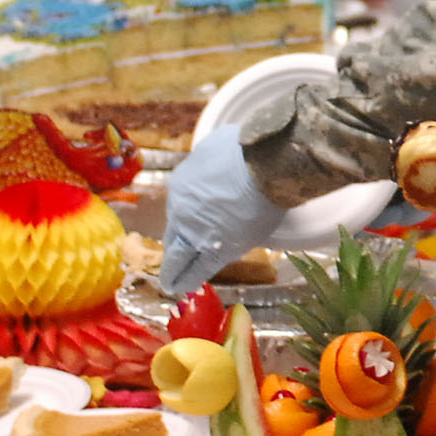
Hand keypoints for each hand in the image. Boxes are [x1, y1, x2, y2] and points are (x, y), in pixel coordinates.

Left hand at [161, 123, 290, 290]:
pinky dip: (189, 279)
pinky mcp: (221, 248)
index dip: (182, 223)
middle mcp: (182, 212)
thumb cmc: (246, 150)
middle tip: (170, 265)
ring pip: (181, 257)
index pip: (178, 211)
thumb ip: (211, 162)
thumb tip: (217, 161)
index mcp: (181, 187)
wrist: (264, 167)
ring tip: (175, 283)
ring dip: (176, 271)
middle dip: (172, 252)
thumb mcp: (215, 147)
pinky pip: (200, 269)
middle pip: (174, 237)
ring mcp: (198, 232)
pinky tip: (184, 287)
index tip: (185, 232)